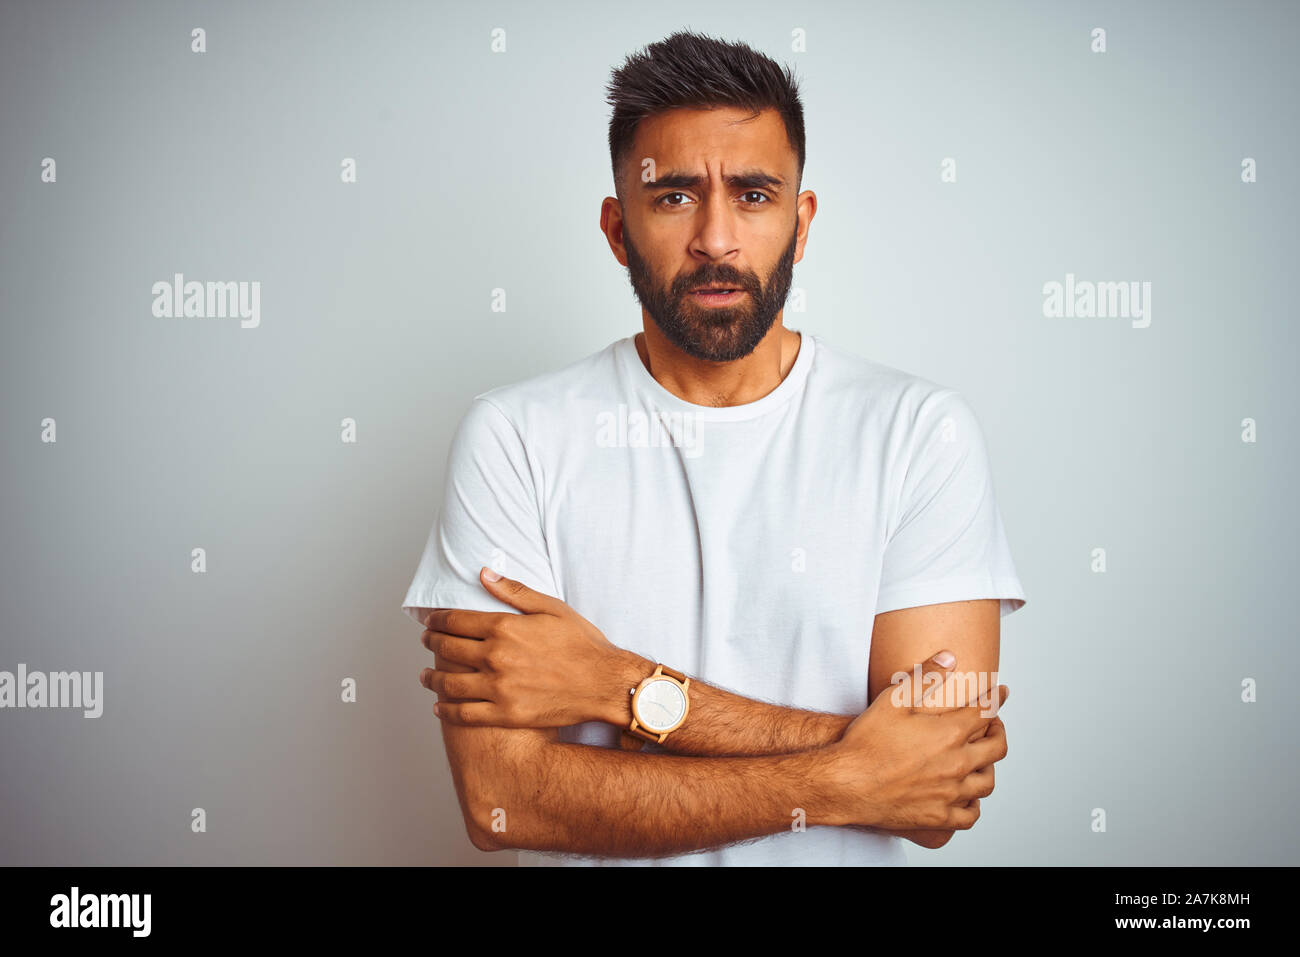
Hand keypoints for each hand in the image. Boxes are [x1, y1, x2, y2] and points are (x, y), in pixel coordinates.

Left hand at [418, 567, 646, 727]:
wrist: (605, 684)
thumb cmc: (583, 644)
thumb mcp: (552, 608)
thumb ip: (514, 592)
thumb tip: (484, 574)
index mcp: (505, 628)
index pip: (456, 621)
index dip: (437, 619)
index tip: (430, 620)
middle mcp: (496, 657)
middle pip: (448, 649)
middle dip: (432, 643)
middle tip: (427, 642)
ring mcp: (499, 689)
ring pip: (449, 684)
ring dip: (431, 678)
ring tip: (425, 675)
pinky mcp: (506, 714)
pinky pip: (464, 714)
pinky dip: (446, 710)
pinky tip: (439, 706)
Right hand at [828, 655, 1008, 832]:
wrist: (846, 784)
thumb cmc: (865, 742)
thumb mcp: (892, 700)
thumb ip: (925, 676)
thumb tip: (949, 657)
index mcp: (950, 734)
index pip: (986, 711)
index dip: (995, 698)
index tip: (1000, 691)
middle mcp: (957, 764)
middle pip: (996, 747)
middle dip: (999, 730)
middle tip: (994, 724)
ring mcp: (950, 793)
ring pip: (987, 782)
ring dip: (989, 766)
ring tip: (982, 759)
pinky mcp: (939, 816)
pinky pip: (970, 814)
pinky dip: (974, 804)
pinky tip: (967, 796)